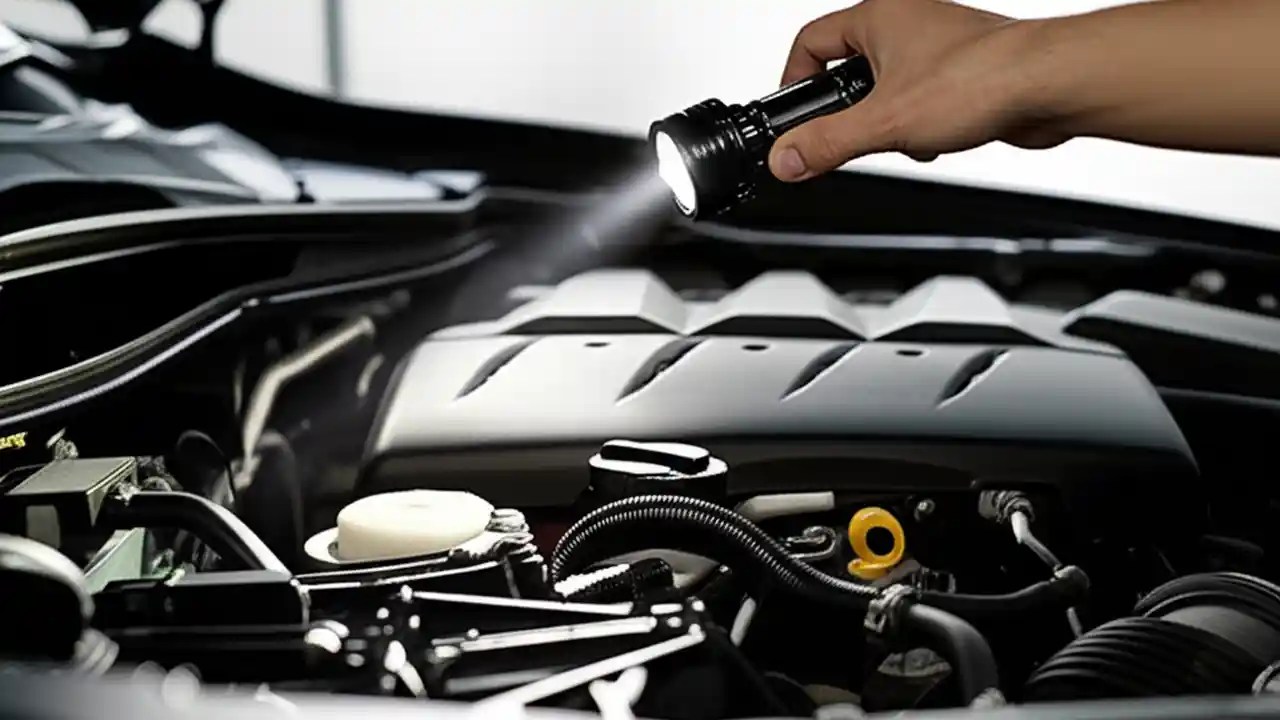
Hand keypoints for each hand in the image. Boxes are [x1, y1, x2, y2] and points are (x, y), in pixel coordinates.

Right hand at [769, 0, 1066, 181]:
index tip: (793, 119)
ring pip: (887, 89)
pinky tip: (937, 138)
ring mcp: (935, 45)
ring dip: (889, 122)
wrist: (1047, 86)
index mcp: (879, 16)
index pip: (810, 43)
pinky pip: (920, 100)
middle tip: (854, 135)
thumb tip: (785, 158)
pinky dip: (922, 125)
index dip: (795, 83)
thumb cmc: (980, 78)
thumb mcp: (883, 122)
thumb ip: (826, 142)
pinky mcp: (960, 71)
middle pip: (848, 71)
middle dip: (851, 113)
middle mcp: (907, 21)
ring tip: (905, 135)